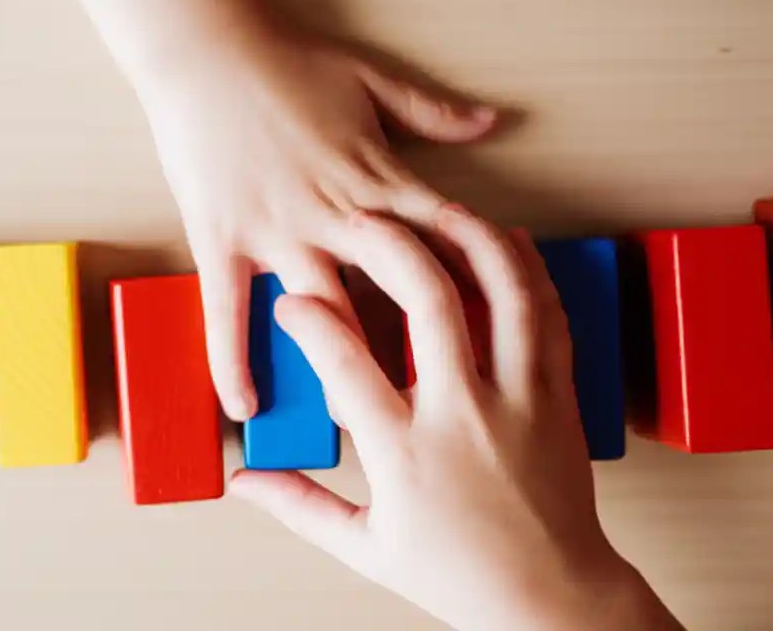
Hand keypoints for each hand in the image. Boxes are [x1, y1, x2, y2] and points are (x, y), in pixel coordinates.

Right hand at [138, 31, 496, 419]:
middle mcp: (334, 214)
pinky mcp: (222, 240)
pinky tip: (244, 405)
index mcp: (377, 178)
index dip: (477, 285)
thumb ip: (432, 111)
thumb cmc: (287, 61)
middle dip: (422, 345)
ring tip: (355, 422)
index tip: (499, 333)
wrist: (209, 49)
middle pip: (394, 289)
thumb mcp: (372, 78)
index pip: (442, 238)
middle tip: (445, 400)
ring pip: (319, 308)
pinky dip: (233, 359)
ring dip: (336, 363)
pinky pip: (228, 310)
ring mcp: (276, 232)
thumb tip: (489, 123)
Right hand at [230, 207, 682, 630]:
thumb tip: (242, 482)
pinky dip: (528, 270)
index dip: (308, 321)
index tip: (287, 303)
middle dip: (386, 246)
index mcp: (405, 452)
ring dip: (470, 239)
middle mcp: (463, 414)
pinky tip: (508, 243)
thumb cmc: (459, 576)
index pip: (344, 364)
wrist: (552, 599)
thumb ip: (299, 505)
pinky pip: (547, 316)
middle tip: (357, 220)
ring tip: (441, 207)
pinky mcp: (556, 396)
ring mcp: (518, 399)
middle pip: (428, 301)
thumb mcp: (364, 547)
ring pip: (503, 293)